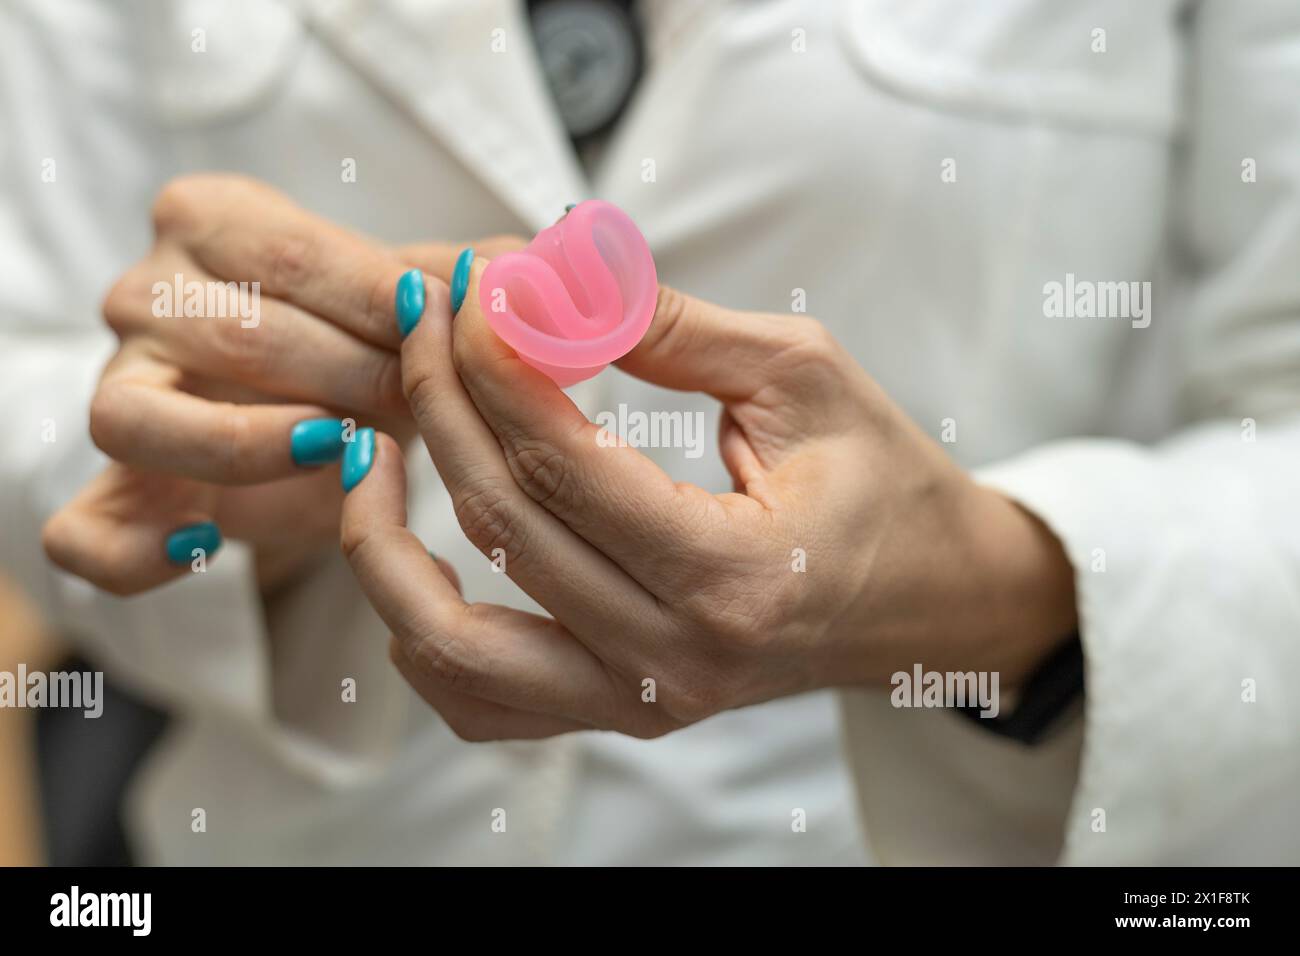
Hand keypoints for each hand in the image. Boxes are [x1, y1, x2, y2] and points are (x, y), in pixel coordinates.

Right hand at [44, 174, 421, 594]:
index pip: (294, 258)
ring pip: (140, 421)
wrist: (315, 422)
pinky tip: (206, 543)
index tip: (452, 332)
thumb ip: (463, 279)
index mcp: (209, 221)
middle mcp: (143, 297)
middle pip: (235, 338)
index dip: (383, 303)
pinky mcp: (115, 488)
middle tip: (424, 403)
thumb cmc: (362, 342)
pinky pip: (89, 531)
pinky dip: (138, 550)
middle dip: (346, 376)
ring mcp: (119, 392)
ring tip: (337, 450)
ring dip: (249, 446)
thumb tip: (522, 274)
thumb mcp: (409, 300)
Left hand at [339, 250, 1078, 739]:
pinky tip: (414, 553)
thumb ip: (673, 330)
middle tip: (429, 321)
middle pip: (502, 525)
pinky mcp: (623, 711)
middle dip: (443, 401)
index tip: (473, 286)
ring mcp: (643, 700)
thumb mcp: (804, 378)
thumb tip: (552, 281)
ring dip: (387, 539)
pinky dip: (422, 631)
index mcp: (736, 576)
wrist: (935, 600)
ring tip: (379, 441)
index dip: (497, 360)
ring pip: (452, 642)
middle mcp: (678, 658)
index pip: (561, 462)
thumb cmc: (888, 484)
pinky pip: (480, 698)